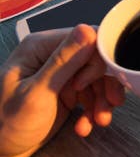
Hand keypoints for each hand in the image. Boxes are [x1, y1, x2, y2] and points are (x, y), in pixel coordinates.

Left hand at [0, 25, 124, 156]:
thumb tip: (88, 30)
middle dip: (105, 84)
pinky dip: (93, 110)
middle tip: (111, 104)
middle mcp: (52, 57)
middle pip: (96, 59)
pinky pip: (91, 94)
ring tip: (100, 120)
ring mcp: (60, 75)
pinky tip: (85, 125)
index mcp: (40, 48)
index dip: (99, 60)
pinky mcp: (66, 92)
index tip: (99, 83)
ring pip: (97, 79)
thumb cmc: (4, 124)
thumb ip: (64, 62)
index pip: (86, 38)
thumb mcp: (37, 93)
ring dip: (102, 101)